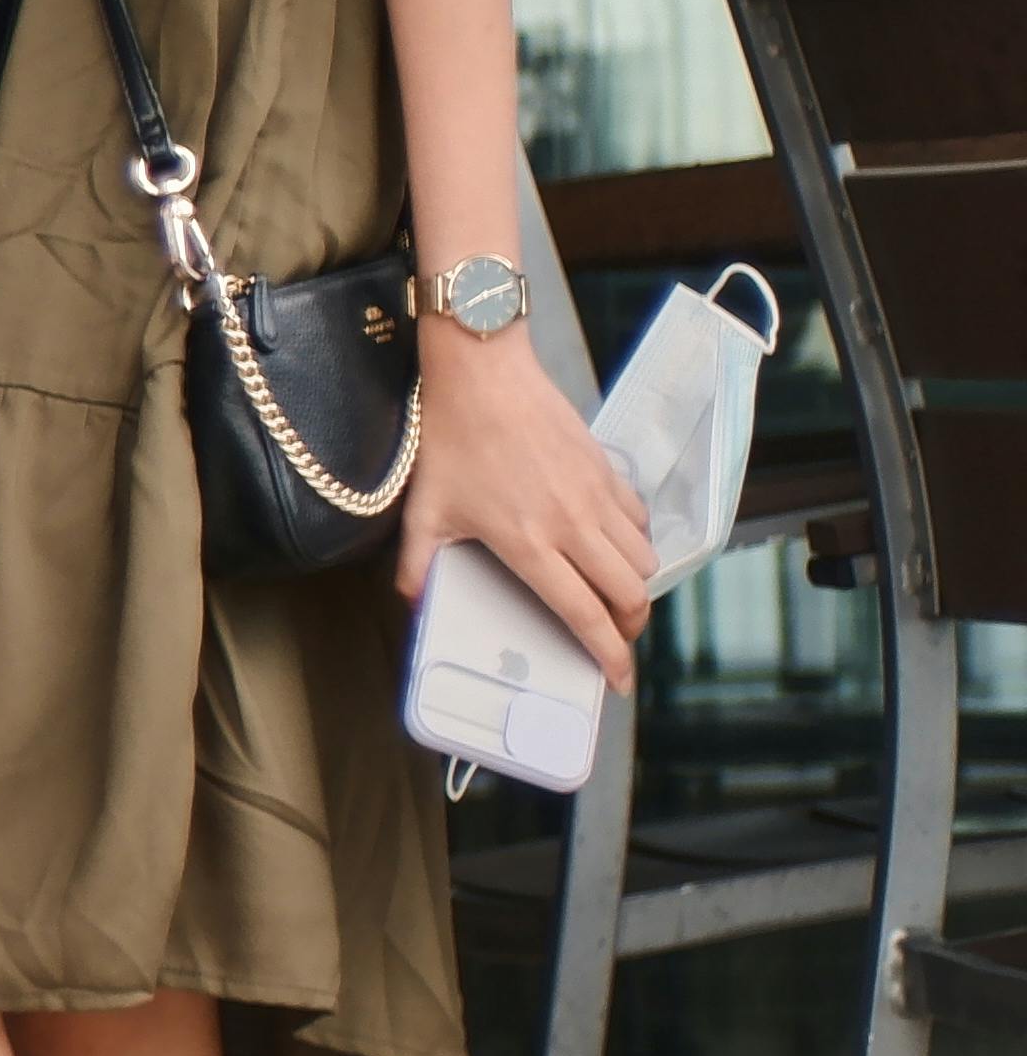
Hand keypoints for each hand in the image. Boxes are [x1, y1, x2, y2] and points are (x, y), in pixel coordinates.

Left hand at [404, 319, 656, 680]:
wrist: (483, 373)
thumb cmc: (450, 439)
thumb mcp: (423, 509)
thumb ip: (417, 564)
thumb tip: (412, 603)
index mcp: (529, 544)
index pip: (583, 614)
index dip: (607, 655)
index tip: (618, 682)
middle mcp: (573, 526)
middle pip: (629, 594)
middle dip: (630, 628)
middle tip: (615, 639)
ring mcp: (596, 496)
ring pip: (643, 560)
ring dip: (636, 587)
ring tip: (615, 597)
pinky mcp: (607, 470)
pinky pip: (638, 521)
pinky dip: (636, 543)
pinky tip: (613, 546)